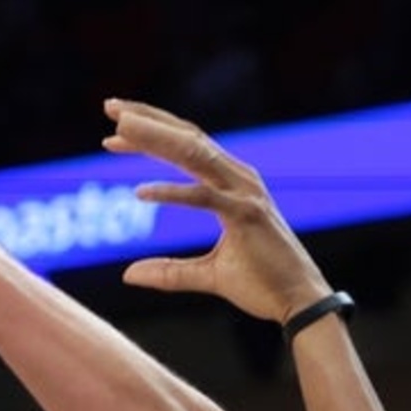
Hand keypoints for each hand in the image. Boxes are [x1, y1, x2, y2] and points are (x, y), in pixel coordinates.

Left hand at [104, 99, 332, 323]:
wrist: (300, 303)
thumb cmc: (263, 285)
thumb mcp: (208, 275)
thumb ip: (168, 272)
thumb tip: (127, 274)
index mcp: (232, 184)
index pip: (188, 146)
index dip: (153, 131)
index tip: (116, 128)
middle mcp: (239, 179)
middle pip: (187, 137)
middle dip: (148, 119)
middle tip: (110, 106)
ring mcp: (245, 194)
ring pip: (194, 154)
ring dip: (156, 137)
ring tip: (120, 127)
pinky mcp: (247, 216)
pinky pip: (204, 197)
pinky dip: (172, 192)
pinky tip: (140, 192)